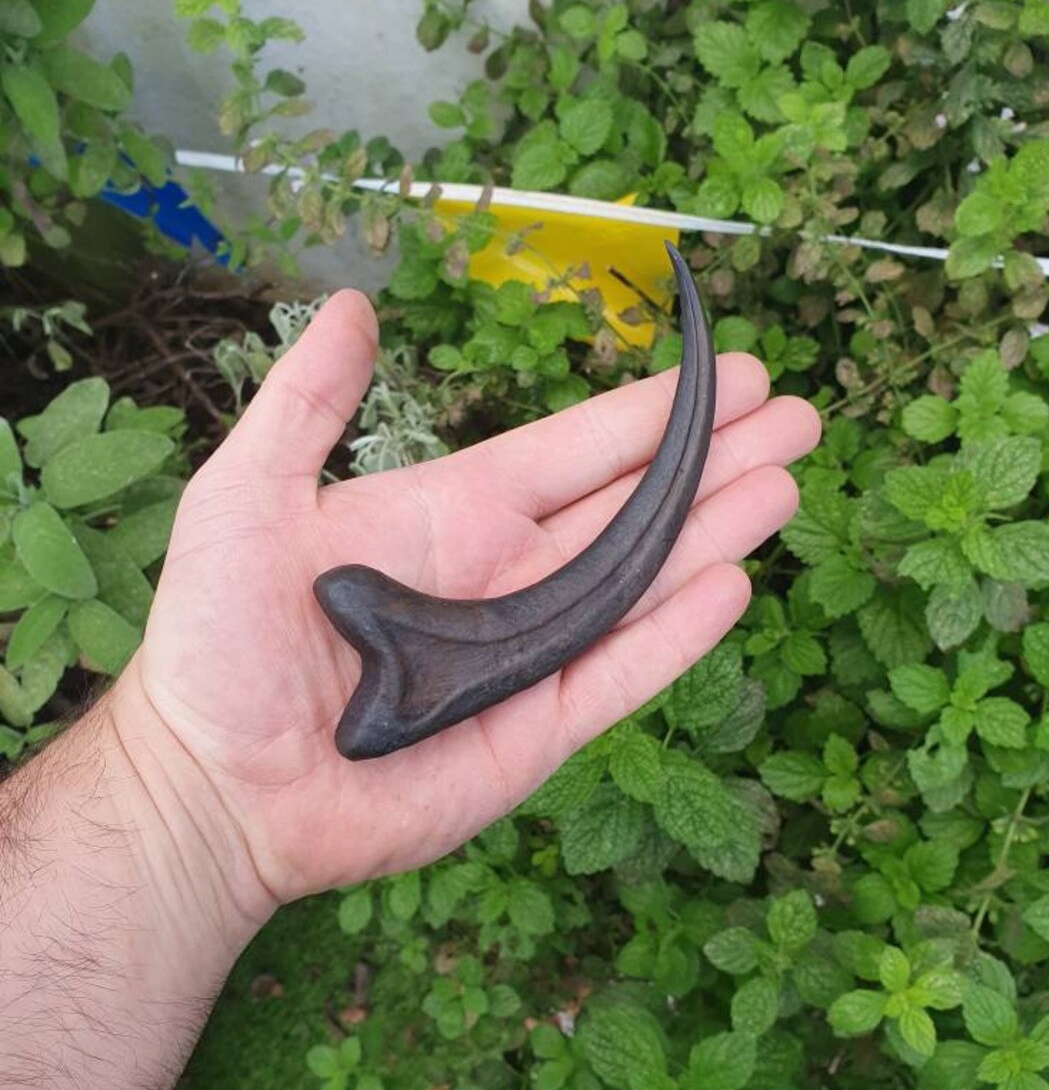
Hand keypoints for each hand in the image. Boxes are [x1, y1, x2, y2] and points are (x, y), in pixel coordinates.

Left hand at [116, 289, 819, 912]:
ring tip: (788, 484)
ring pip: (643, 585)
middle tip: (796, 413)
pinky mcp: (535, 734)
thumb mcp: (247, 492)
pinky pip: (619, 676)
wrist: (211, 783)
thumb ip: (309, 402)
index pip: (578, 450)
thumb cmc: (220, 639)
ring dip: (715, 533)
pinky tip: (732, 582)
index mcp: (455, 513)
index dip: (652, 413)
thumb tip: (359, 305)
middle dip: (715, 460)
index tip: (726, 370)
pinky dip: (675, 634)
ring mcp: (528, 659)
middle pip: (633, 510)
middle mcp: (507, 579)